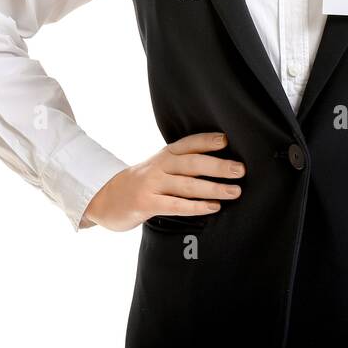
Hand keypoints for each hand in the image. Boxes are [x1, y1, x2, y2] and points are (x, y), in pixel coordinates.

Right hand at [80, 131, 243, 231]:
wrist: (106, 198)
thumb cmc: (144, 183)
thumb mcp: (160, 167)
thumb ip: (183, 164)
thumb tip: (221, 163)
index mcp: (166, 154)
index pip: (189, 143)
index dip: (208, 141)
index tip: (228, 140)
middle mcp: (159, 166)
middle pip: (192, 163)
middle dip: (218, 166)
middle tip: (241, 170)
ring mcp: (152, 184)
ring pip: (187, 185)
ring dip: (214, 188)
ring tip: (235, 191)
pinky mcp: (146, 203)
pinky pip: (175, 205)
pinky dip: (196, 206)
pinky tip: (213, 207)